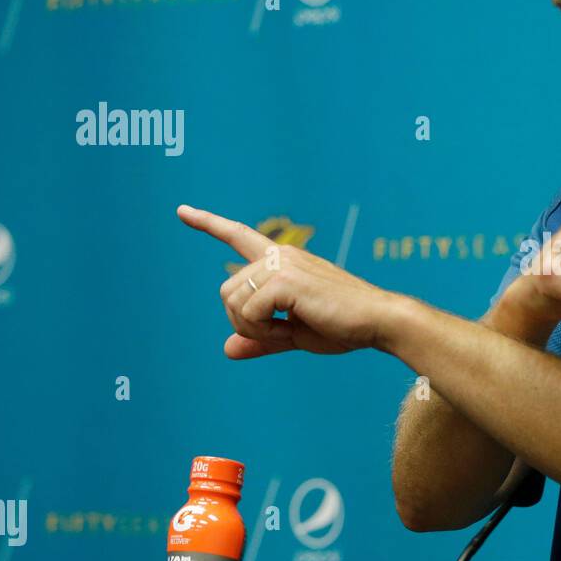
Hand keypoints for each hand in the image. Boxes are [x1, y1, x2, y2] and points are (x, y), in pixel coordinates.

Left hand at [177, 205, 394, 358]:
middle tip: (280, 334)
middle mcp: (280, 256)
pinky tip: (291, 330)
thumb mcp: (295, 335)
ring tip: (289, 332)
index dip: (209, 224)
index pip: (239, 236)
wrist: (379, 322)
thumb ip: (261, 339)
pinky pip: (249, 312)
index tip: (182, 211)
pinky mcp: (285, 280)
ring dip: (254, 328)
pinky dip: (264, 331)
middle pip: (227, 291)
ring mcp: (282, 265)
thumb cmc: (344, 326)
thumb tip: (227, 350)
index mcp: (283, 261)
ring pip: (233, 302)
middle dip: (244, 322)